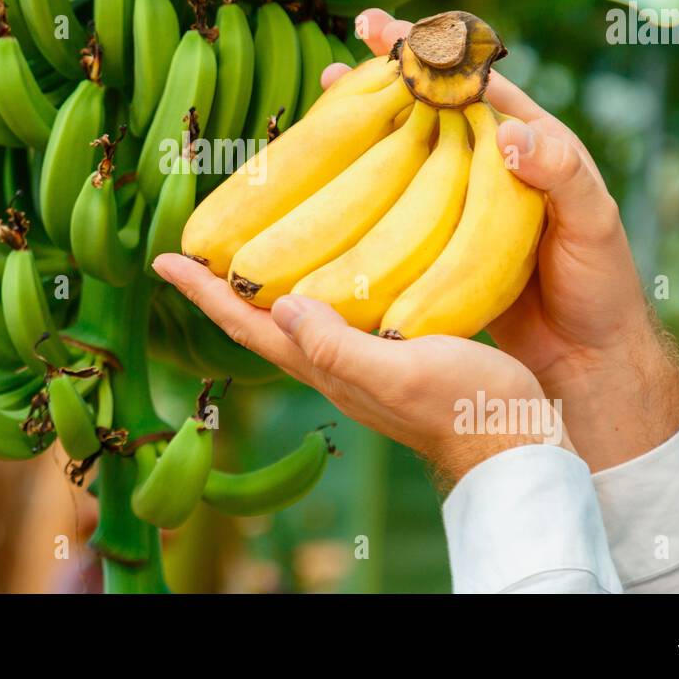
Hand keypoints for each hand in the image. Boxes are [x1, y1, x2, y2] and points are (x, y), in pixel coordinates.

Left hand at [152, 253, 567, 487]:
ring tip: (250, 240)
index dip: (203, 293)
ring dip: (264, 279)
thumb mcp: (400, 372)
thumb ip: (340, 348)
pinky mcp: (389, 347)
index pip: (246, 325)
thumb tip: (283, 308)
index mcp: (322, 366)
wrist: (515, 439)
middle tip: (196, 241)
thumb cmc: (463, 408)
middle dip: (222, 282)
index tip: (163, 259)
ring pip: (294, 311)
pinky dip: (317, 279)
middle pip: (258, 318)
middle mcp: (329, 362)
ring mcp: (357, 357)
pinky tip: (330, 259)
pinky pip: (335, 307)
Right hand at [355, 9, 678, 471]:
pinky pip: (400, 201)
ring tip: (322, 101)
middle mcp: (492, 163)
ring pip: (408, 148)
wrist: (586, 361)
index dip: (430, 50)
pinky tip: (334, 176)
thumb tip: (509, 131)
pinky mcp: (442, 241)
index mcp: (531, 143)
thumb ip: (561, 172)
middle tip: (336, 62)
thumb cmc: (601, 287)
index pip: (473, 82)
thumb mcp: (593, 223)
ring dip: (367, 124)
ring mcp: (463, 202)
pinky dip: (368, 181)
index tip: (385, 28)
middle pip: (431, 106)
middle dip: (384, 78)